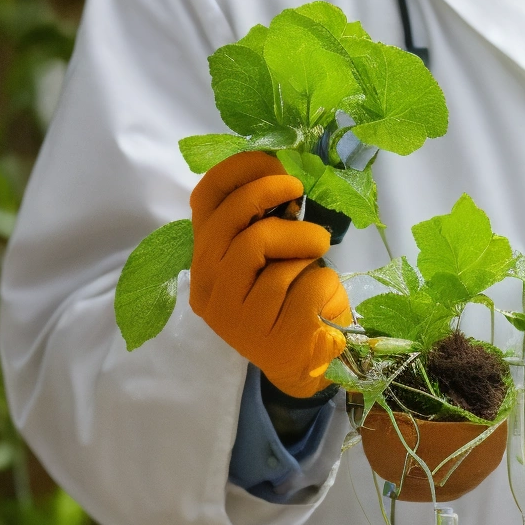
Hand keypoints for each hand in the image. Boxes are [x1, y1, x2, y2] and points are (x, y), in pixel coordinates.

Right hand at [188, 152, 350, 399]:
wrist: (307, 361)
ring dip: (300, 237)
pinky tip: (320, 295)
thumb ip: (264, 220)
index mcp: (205, 260)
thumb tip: (282, 171)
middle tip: (299, 190)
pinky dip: (321, 279)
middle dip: (269, 194)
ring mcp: (233, 318)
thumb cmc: (291, 297)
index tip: (274, 163)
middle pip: (230, 222)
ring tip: (318, 246)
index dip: (237, 171)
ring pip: (257, 247)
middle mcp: (208, 288)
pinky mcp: (267, 338)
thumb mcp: (272, 254)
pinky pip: (298, 285)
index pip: (204, 200)